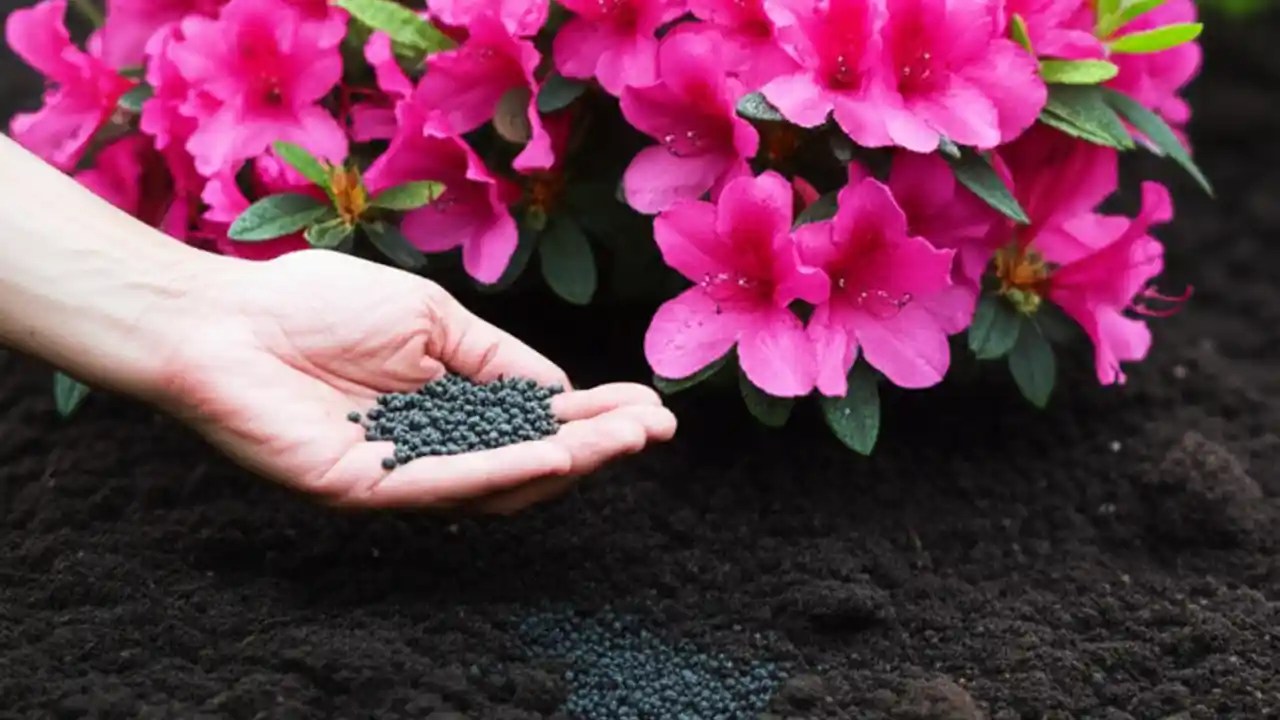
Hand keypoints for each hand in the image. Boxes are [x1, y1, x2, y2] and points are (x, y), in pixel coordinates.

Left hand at [150, 249, 676, 513]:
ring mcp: (403, 472)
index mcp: (448, 402)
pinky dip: (505, 470)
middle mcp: (434, 446)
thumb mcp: (431, 317)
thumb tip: (560, 393)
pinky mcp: (369, 488)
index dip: (596, 415)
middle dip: (598, 443)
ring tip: (624, 440)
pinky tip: (555, 455)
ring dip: (569, 460)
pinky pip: (447, 485)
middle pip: (530, 457)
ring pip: (500, 480)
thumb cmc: (314, 305)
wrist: (222, 319)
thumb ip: (494, 359)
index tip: (652, 405)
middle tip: (656, 429)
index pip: (536, 418)